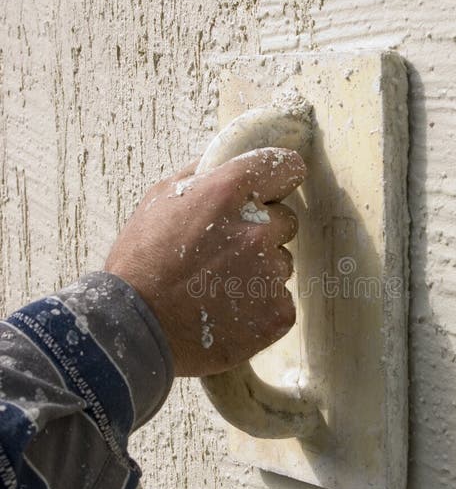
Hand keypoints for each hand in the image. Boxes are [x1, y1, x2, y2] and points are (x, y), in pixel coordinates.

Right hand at [105, 147, 305, 376]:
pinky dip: (260, 307)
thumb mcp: (159, 199)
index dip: (279, 179)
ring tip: (218, 286)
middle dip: (263, 232)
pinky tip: (228, 312)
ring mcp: (270, 273)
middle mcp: (257, 229)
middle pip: (286, 220)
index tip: (272, 190)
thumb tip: (227, 159)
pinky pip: (281, 300)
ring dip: (260, 271)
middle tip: (225, 252)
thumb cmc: (141, 262)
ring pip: (281, 263)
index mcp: (228, 193)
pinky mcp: (278, 312)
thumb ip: (201, 174)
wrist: (135, 329)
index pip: (287, 168)